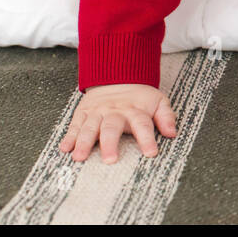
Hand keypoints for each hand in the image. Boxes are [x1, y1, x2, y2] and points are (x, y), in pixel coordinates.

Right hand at [59, 83, 177, 163]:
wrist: (117, 76)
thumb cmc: (139, 97)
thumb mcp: (158, 101)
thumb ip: (166, 116)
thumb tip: (172, 133)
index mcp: (135, 110)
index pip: (143, 125)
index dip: (147, 139)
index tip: (151, 153)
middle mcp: (115, 112)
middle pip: (112, 127)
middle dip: (110, 144)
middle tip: (110, 160)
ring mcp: (97, 112)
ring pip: (89, 127)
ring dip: (83, 142)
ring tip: (79, 157)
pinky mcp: (83, 112)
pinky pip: (75, 125)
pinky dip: (69, 136)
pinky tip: (65, 148)